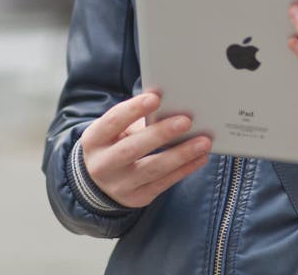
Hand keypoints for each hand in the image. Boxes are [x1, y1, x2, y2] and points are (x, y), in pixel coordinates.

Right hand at [80, 92, 211, 207]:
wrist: (99, 181)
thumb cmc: (114, 142)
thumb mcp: (115, 129)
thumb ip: (136, 117)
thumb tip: (168, 101)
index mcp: (94, 139)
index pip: (113, 122)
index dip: (134, 109)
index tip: (156, 98)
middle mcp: (102, 165)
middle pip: (132, 149)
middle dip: (161, 134)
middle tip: (186, 121)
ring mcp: (119, 185)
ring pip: (152, 169)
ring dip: (181, 155)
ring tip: (203, 142)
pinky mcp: (137, 198)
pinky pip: (164, 183)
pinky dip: (184, 169)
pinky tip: (200, 157)